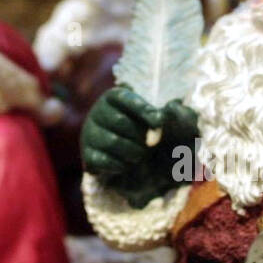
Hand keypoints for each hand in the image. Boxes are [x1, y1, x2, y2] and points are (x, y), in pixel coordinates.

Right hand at [81, 87, 198, 207]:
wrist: (135, 162)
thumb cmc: (150, 133)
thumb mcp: (165, 122)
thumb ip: (175, 114)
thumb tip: (174, 107)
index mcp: (116, 96)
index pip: (127, 98)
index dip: (144, 110)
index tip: (160, 122)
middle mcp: (98, 112)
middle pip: (120, 122)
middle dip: (140, 136)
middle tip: (151, 145)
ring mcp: (90, 133)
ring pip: (112, 142)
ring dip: (133, 152)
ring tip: (140, 155)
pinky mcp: (87, 155)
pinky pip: (102, 161)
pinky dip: (119, 165)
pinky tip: (126, 165)